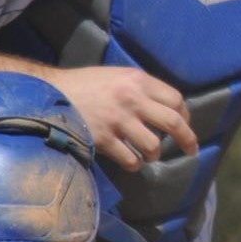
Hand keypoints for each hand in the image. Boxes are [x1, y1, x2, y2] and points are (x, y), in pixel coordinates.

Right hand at [44, 65, 198, 171]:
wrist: (48, 94)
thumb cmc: (84, 85)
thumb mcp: (115, 77)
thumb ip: (139, 89)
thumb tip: (164, 108)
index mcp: (137, 80)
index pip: (175, 99)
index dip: (185, 115)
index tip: (186, 125)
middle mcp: (131, 98)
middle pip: (173, 122)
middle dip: (187, 139)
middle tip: (192, 150)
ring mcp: (118, 120)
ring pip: (153, 145)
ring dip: (154, 154)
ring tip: (147, 155)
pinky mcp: (104, 139)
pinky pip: (130, 159)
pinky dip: (133, 164)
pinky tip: (130, 161)